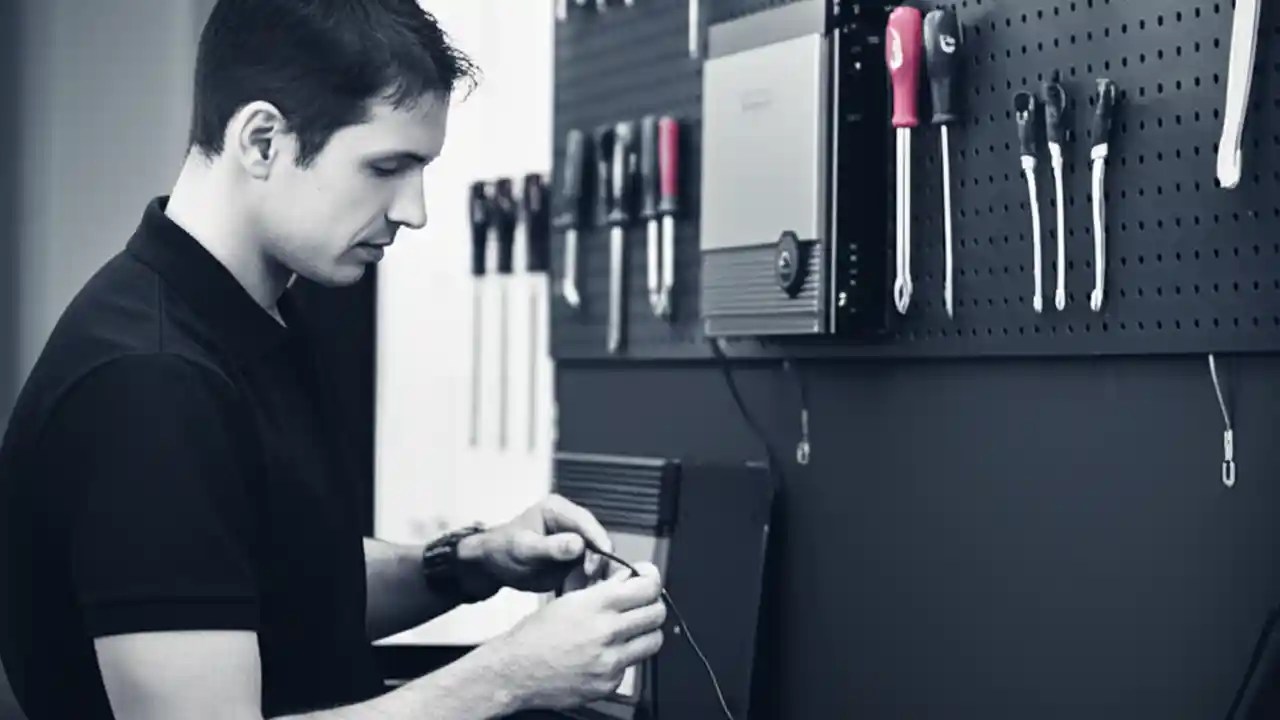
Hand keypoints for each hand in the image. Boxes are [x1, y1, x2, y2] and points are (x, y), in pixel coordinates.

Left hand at [458, 494, 614, 596]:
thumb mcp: (524, 549)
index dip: (598, 541)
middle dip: (599, 559)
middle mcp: (570, 521)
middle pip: (596, 538)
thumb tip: (579, 544)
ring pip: (597, 554)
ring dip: (597, 571)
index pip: (586, 522)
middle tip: (593, 580)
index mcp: (557, 509)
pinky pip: (589, 567)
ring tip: (591, 588)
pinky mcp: (574, 556)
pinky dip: (589, 579)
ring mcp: (574, 539)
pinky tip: (584, 590)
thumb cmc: (503, 550)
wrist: (492, 566)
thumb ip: (550, 548)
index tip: (600, 562)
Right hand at [485, 562, 666, 709]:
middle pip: (657, 614)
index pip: (647, 587)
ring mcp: (609, 661)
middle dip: (653, 605)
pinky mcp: (608, 683)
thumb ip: (604, 590)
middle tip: (643, 604)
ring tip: (629, 630)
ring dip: (645, 632)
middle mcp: (606, 632)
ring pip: (652, 641)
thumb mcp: (569, 600)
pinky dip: (623, 659)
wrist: (514, 671)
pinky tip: (604, 654)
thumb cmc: (535, 635)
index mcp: (595, 605)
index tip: (649, 578)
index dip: (653, 579)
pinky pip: (631, 666)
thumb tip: (630, 579)